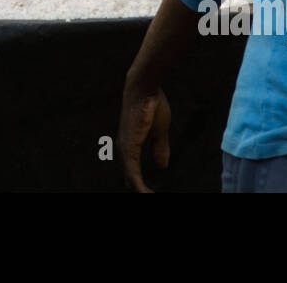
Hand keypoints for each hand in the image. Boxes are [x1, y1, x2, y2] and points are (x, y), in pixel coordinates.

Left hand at [119, 78, 171, 192]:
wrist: (145, 89)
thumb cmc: (152, 106)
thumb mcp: (160, 132)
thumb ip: (159, 148)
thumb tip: (161, 167)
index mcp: (130, 145)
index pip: (132, 172)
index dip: (140, 185)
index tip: (150, 194)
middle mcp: (124, 149)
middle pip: (130, 179)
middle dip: (140, 190)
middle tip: (150, 196)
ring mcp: (125, 149)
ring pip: (131, 180)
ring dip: (141, 191)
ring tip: (149, 197)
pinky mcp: (128, 148)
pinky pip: (132, 173)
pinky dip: (139, 187)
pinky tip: (146, 194)